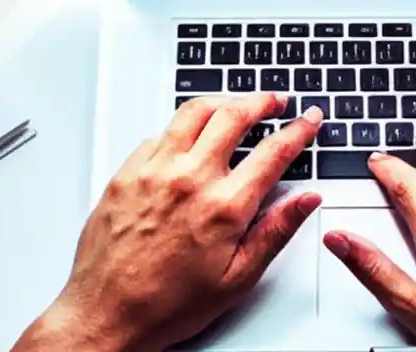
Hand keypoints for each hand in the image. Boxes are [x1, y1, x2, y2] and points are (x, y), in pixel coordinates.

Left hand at [13, 94, 322, 351]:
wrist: (107, 315)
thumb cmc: (167, 304)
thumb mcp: (237, 278)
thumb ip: (276, 231)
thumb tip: (306, 200)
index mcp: (223, 207)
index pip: (273, 152)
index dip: (297, 129)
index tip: (308, 120)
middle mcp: (188, 179)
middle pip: (233, 115)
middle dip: (261, 101)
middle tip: (274, 101)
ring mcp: (153, 171)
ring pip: (193, 112)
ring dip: (221, 102)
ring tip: (234, 105)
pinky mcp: (126, 173)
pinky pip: (157, 134)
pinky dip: (179, 129)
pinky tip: (186, 140)